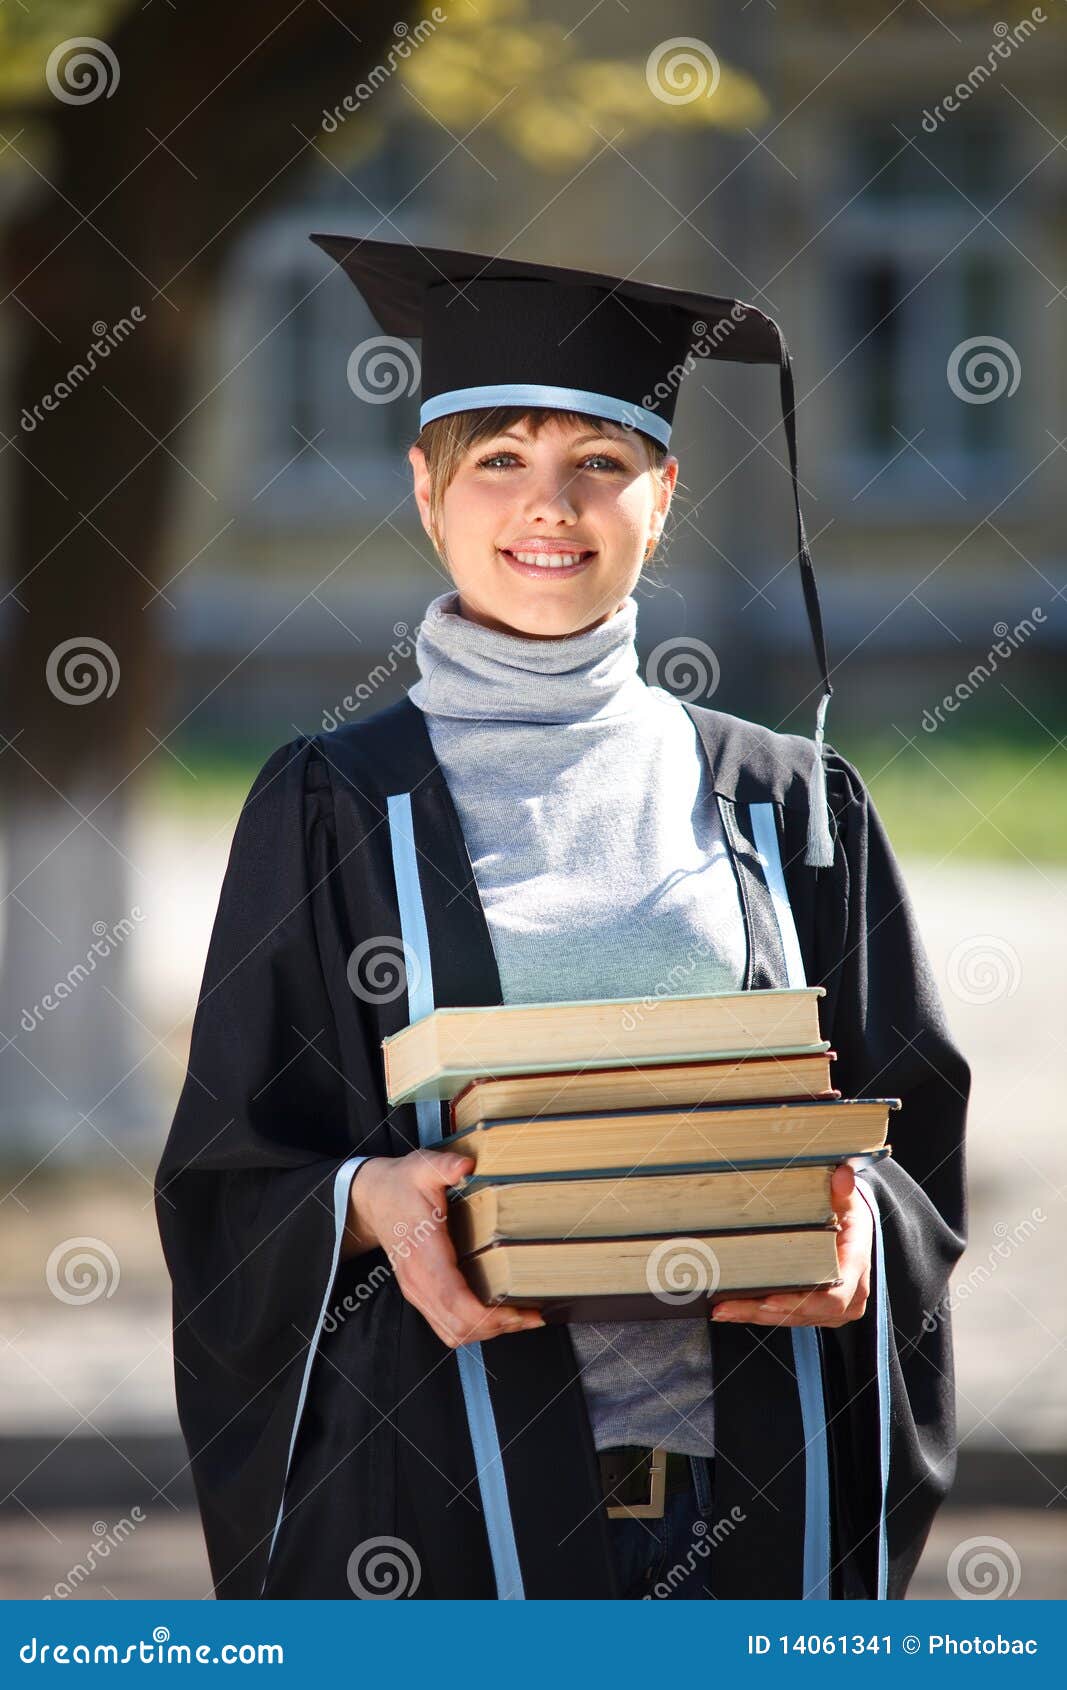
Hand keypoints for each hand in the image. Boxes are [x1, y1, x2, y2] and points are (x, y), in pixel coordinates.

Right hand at [352, 1149, 545, 1348]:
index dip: (487, 1315)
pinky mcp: (421, 1295)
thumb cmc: (401, 1185)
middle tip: (532, 1315)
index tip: (517, 1312)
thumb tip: (466, 1166)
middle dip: (498, 1326)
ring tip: (521, 1318)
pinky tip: (498, 1316)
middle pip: (459, 1325)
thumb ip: (445, 1166)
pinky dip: (475, 1329)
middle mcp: (419, 1281)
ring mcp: (418, 1292)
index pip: (454, 1299)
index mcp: (424, 1253)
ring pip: (453, 1332)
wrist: (373, 1198)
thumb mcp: (422, 1167)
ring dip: (489, 1332)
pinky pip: (447, 1326)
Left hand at [709, 1162, 872, 1327]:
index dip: (801, 1302)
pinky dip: (759, 1314)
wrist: (856, 1232)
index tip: (770, 1300)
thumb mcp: (848, 1202)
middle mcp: (849, 1296)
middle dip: (764, 1311)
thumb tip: (841, 1174)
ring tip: (724, 1309)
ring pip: (792, 1318)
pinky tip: (733, 1309)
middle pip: (804, 1312)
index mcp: (855, 1267)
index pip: (832, 1296)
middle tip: (730, 1306)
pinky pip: (787, 1317)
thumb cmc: (850, 1217)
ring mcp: (833, 1308)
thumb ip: (843, 1190)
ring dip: (755, 1315)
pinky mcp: (817, 1312)